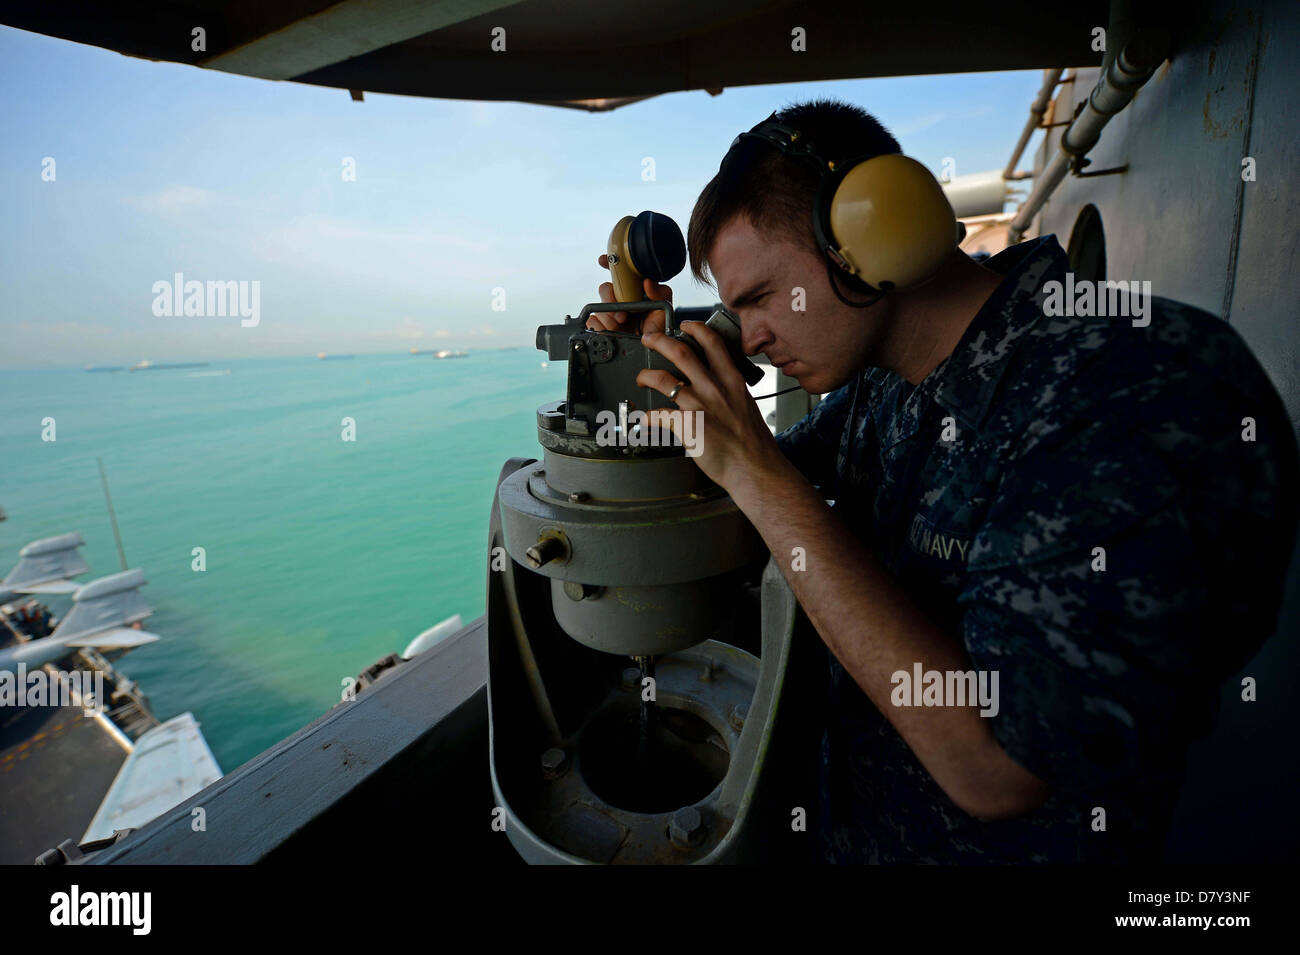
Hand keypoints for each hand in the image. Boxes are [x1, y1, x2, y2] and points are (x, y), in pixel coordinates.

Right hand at [584, 253, 670, 335]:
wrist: (648, 346)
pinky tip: (613, 332)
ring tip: (623, 327)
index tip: (603, 260)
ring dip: (610, 319)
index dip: (609, 263)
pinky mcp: (599, 324)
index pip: (617, 270)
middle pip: (604, 289)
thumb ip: (659, 293)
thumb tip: (647, 282)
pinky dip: (601, 327)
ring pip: (598, 307)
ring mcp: (608, 310)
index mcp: (632, 288)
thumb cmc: (658, 326)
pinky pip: (592, 321)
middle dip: (611, 300)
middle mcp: (619, 297)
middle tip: (623, 316)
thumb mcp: (664, 307)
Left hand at [636, 321, 782, 492]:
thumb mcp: (746, 406)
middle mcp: (714, 388)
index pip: (712, 343)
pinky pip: (659, 415)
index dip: (695, 329)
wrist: (755, 468)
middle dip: (659, 341)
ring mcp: (699, 405)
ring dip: (646, 376)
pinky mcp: (687, 425)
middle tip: (648, 339)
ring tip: (641, 378)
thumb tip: (718, 390)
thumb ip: (730, 392)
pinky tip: (645, 420)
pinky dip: (648, 417)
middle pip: (680, 352)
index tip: (685, 325)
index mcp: (732, 381)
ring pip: (663, 379)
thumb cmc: (753, 444)